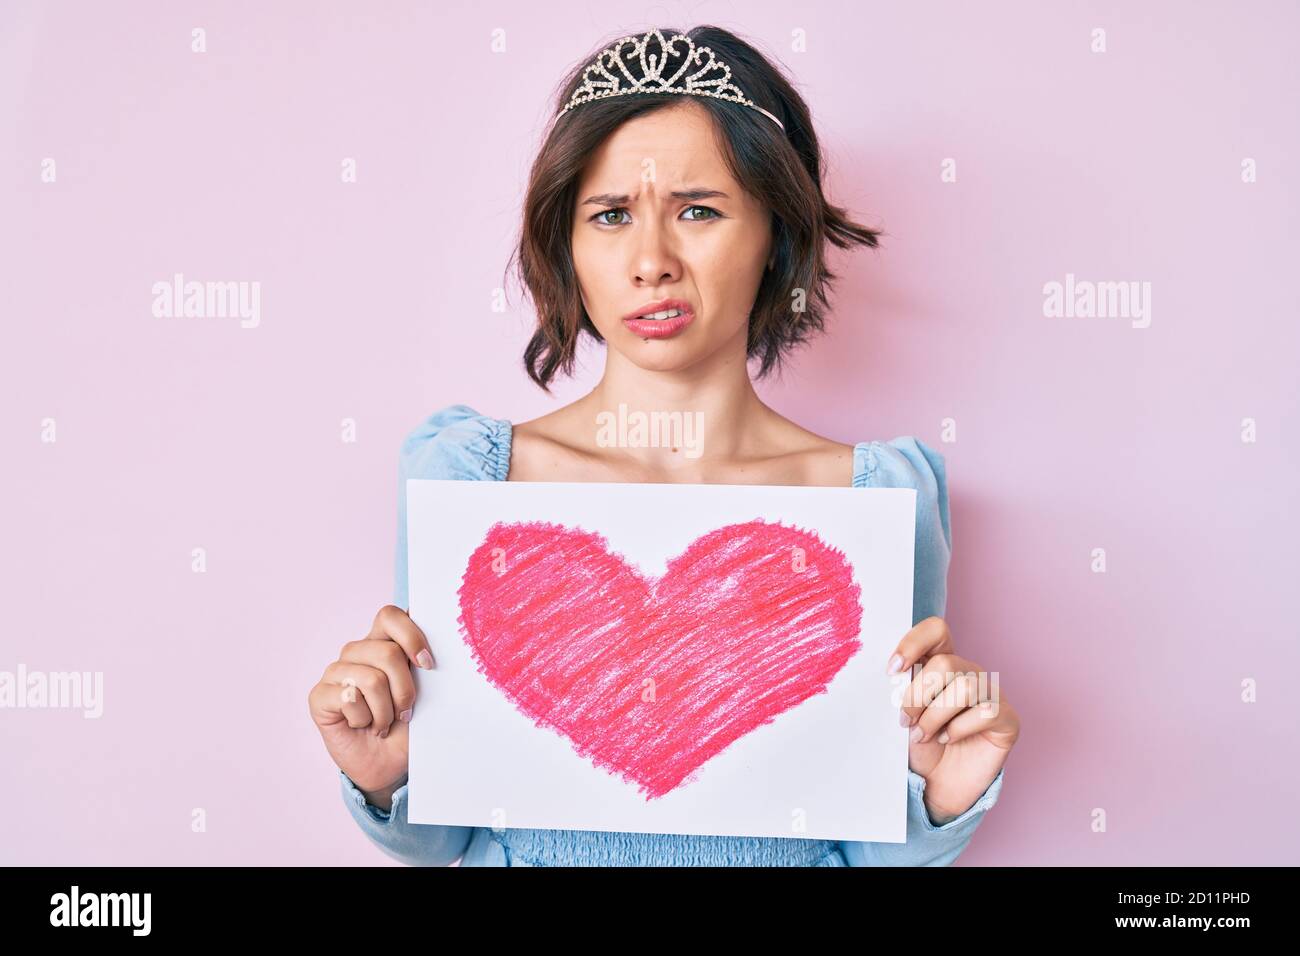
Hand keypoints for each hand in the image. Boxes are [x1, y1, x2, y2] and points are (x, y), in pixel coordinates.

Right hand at [308, 605, 432, 810]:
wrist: (388, 765)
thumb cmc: (407, 727)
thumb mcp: (425, 695)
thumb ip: (424, 668)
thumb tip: (433, 653)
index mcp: (383, 642)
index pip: (390, 616)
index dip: (411, 636)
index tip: (428, 665)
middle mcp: (358, 652)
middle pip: (386, 652)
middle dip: (405, 689)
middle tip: (405, 712)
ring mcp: (336, 672)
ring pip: (370, 679)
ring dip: (385, 711)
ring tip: (383, 723)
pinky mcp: (320, 695)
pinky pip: (348, 698)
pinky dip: (363, 719)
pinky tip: (362, 726)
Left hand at [887, 616, 1018, 824]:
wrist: (934, 783)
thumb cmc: (918, 743)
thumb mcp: (903, 712)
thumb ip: (902, 688)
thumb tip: (894, 671)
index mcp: (942, 661)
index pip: (936, 630)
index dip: (913, 643)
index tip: (893, 670)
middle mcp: (969, 672)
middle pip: (946, 663)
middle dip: (918, 695)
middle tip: (904, 720)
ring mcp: (991, 694)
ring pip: (965, 687)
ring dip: (934, 715)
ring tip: (921, 735)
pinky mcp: (1007, 719)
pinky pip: (985, 712)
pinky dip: (958, 729)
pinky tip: (947, 739)